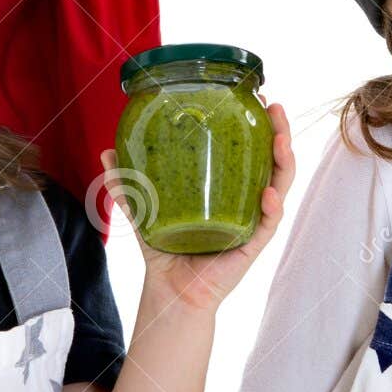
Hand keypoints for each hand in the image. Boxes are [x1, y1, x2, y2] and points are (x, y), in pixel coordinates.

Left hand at [99, 101, 295, 314]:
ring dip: (285, 161)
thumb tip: (106, 151)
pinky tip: (267, 192)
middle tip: (273, 107)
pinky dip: (271, 206)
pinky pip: (269, 223)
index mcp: (230, 190)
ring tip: (281, 140)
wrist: (171, 292)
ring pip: (280, 187)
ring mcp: (255, 222)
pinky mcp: (253, 245)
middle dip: (280, 132)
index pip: (252, 151)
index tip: (256, 99)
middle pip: (274, 161)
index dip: (259, 124)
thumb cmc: (166, 251)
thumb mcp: (145, 209)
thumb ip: (128, 183)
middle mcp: (248, 202)